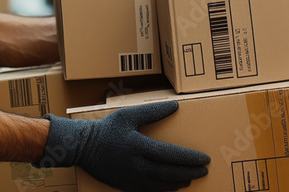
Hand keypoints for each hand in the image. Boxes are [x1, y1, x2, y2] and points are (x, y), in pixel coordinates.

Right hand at [36, 101, 209, 191]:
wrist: (83, 148)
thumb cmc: (106, 129)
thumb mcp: (128, 115)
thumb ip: (153, 112)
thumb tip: (175, 106)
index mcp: (139, 146)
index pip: (172, 155)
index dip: (190, 159)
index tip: (205, 158)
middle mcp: (138, 165)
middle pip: (171, 172)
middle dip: (191, 172)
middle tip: (204, 170)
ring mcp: (133, 178)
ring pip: (164, 185)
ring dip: (180, 182)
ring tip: (192, 178)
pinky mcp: (128, 186)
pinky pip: (152, 191)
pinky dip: (166, 189)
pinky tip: (173, 186)